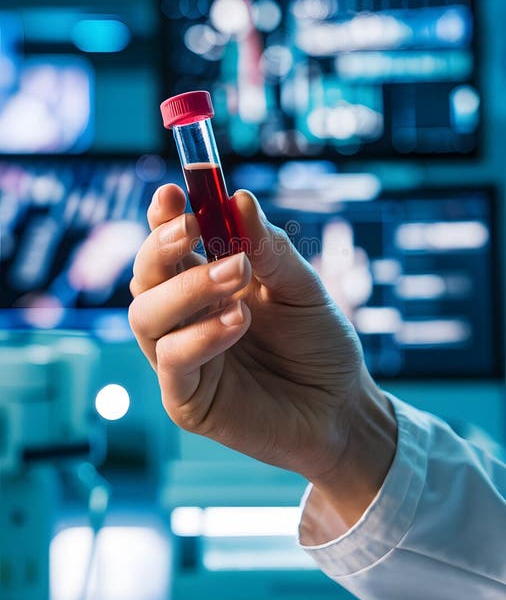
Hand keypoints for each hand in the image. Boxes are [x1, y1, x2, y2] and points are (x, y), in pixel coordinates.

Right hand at [129, 185, 396, 526]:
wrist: (342, 407)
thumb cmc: (319, 344)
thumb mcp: (303, 287)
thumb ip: (270, 249)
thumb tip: (239, 198)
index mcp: (205, 283)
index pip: (167, 246)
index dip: (162, 218)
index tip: (173, 193)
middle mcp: (184, 318)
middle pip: (144, 277)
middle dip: (160, 247)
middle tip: (193, 228)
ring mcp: (180, 359)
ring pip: (146, 315)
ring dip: (187, 288)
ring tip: (237, 274)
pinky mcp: (187, 400)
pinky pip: (173, 360)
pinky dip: (200, 335)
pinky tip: (238, 320)